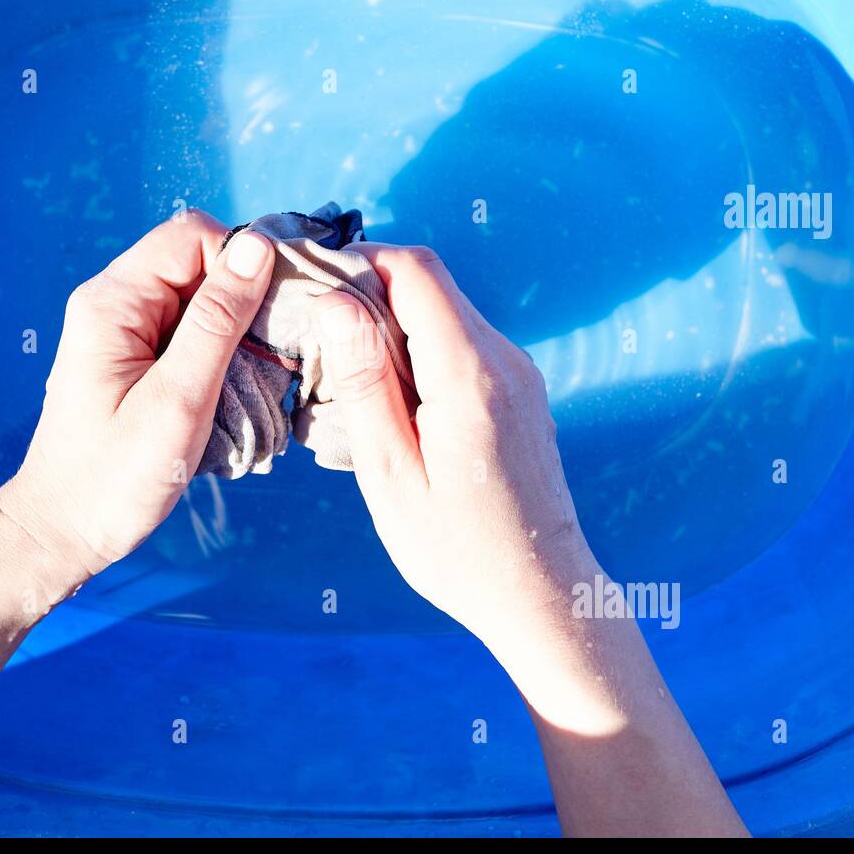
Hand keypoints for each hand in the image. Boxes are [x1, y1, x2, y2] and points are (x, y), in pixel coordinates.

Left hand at [0, 211, 273, 601]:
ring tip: (257, 376)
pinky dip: (222, 351)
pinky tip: (234, 387)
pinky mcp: (138, 357)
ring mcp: (125, 331)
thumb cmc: (112, 478)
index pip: (192, 238)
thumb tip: (256, 247)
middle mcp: (115, 303)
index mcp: (112, 302)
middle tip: (274, 350)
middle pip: (199, 262)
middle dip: (245, 296)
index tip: (276, 309)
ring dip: (237, 329)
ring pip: (202, 297)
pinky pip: (192, 330)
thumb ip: (217, 321)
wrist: (64, 532)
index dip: (241, 262)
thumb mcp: (177, 400)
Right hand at [310, 243, 593, 644]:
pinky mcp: (519, 389)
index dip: (359, 260)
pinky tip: (393, 403)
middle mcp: (504, 360)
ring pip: (444, 312)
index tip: (313, 286)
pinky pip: (461, 343)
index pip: (416, 270)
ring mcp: (518, 373)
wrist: (541, 593)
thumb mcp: (391, 472)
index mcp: (470, 376)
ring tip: (350, 382)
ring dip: (391, 327)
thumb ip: (365, 381)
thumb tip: (337, 300)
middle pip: (430, 284)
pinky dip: (418, 352)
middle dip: (368, 293)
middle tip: (318, 340)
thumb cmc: (458, 549)